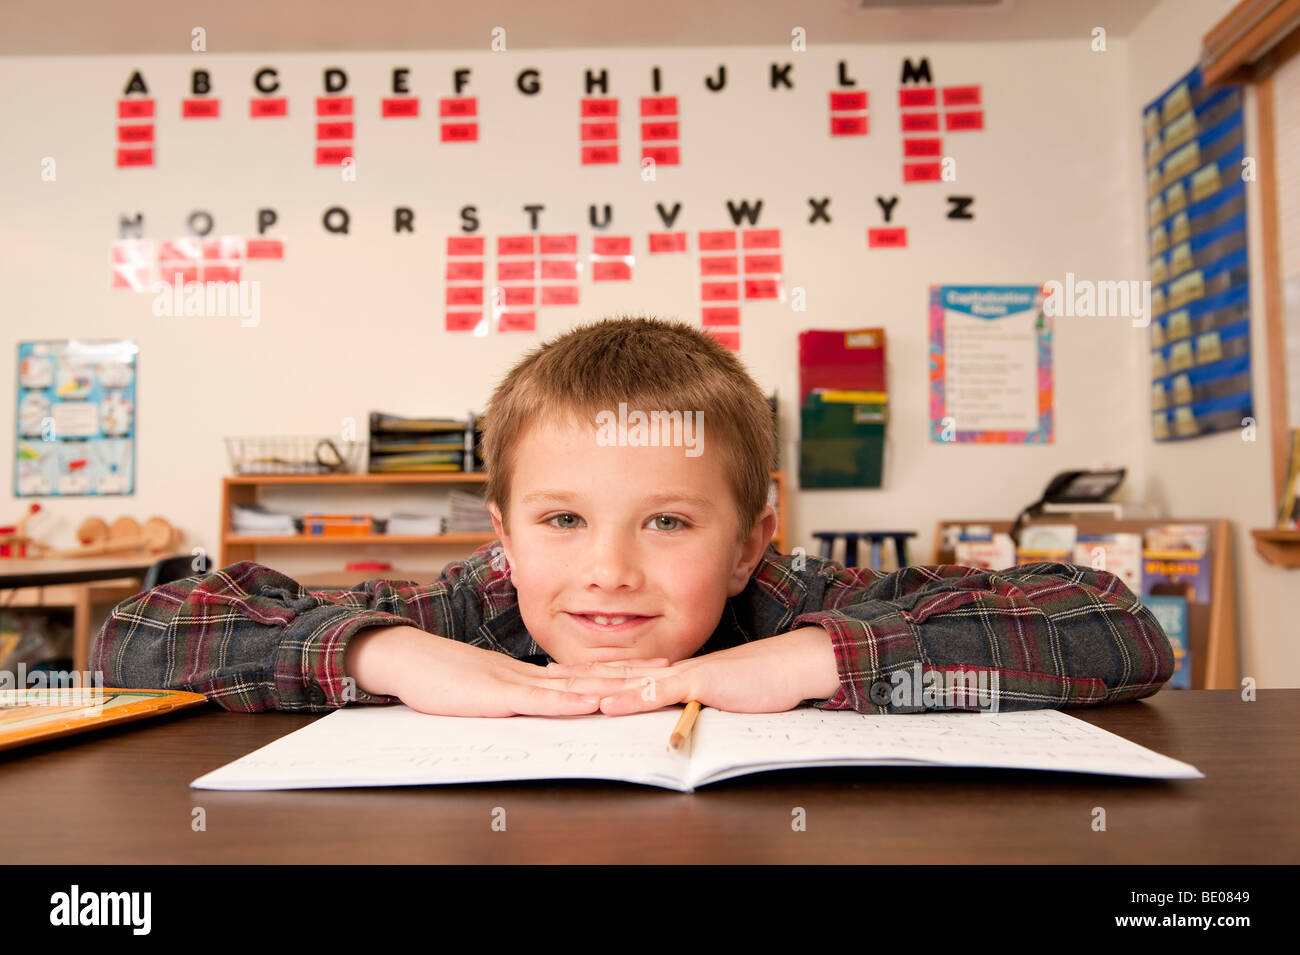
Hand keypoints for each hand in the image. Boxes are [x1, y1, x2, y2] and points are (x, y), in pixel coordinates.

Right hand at [344, 625, 670, 716]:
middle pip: (591, 673)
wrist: (408, 660)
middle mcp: (532, 674)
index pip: (586, 670)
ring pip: (574, 685)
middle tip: (672, 668)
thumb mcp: (492, 684)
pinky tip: (592, 702)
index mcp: (531, 673)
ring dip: (611, 686)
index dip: (622, 667)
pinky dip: (569, 701)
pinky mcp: (498, 695)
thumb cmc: (444, 676)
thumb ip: (522, 688)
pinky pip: (540, 699)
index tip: (656, 665)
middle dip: (633, 672)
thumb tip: (553, 691)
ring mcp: (516, 682)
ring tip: (646, 685)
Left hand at [544, 626, 840, 715]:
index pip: (627, 670)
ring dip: (595, 685)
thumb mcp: (720, 692)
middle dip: (580, 673)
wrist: (794, 664)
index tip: (562, 671)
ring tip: (559, 688)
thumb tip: (679, 708)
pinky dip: (632, 697)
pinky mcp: (700, 683)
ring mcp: (684, 673)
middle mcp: (674, 667)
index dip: (594, 671)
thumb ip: (695, 698)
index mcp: (677, 669)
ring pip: (631, 679)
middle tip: (543, 673)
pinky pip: (659, 691)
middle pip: (619, 670)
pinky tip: (607, 702)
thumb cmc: (764, 679)